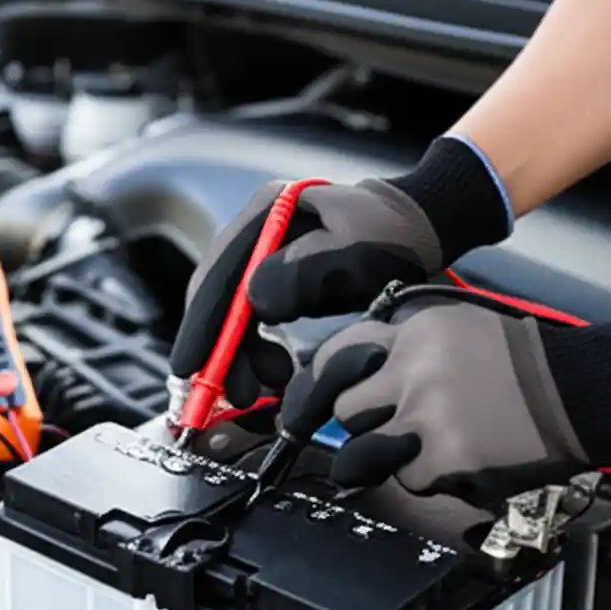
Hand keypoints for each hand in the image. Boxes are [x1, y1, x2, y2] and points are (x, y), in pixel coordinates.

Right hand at [169, 137, 512, 408]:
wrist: (421, 230)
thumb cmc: (394, 236)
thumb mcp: (356, 250)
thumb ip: (305, 271)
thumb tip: (255, 304)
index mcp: (266, 214)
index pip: (218, 276)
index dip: (201, 325)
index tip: (189, 368)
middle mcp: (255, 234)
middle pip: (217, 299)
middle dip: (221, 352)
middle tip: (239, 395)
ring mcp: (262, 257)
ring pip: (233, 317)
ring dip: (241, 359)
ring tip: (269, 387)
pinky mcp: (275, 280)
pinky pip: (252, 324)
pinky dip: (257, 353)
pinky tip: (279, 373)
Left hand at [285, 292, 610, 507]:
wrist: (579, 391)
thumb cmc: (523, 363)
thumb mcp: (458, 329)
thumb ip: (405, 347)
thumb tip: (354, 378)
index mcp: (414, 332)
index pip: (338, 354)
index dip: (316, 386)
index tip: (304, 407)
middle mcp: (413, 370)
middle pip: (345, 409)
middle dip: (361, 425)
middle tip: (388, 431)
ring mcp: (427, 415)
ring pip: (365, 451)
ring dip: (385, 458)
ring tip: (419, 451)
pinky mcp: (446, 457)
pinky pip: (410, 479)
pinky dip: (429, 478)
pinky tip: (458, 460)